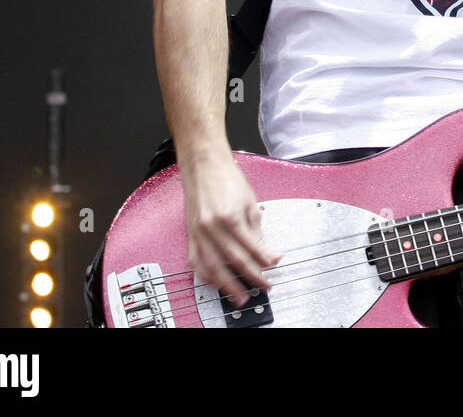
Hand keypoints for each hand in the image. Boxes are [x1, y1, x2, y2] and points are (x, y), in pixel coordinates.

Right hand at [181, 151, 280, 305]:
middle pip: (232, 261)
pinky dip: (207, 276)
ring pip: (212, 267)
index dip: (262, 263)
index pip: (250, 249)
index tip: (272, 270)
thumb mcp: (250, 203)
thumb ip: (258, 232)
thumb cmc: (227, 179)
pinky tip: (217, 283)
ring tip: (239, 295)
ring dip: (227, 285)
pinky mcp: (190, 235)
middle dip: (249, 278)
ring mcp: (198, 232)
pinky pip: (197, 262)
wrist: (204, 167)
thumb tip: (269, 253)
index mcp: (230, 217)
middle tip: (262, 287)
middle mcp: (212, 227)